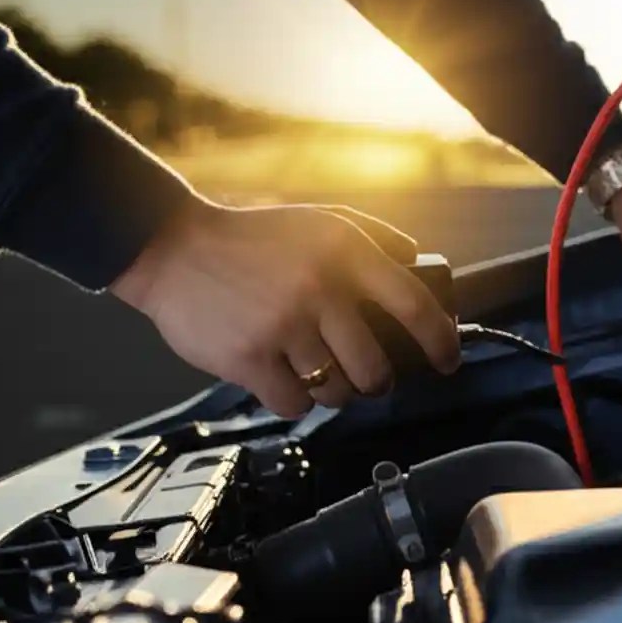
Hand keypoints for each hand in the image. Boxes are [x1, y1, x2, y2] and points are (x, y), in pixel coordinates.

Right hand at [110, 201, 460, 417]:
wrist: (172, 248)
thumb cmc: (252, 236)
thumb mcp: (320, 218)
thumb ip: (374, 235)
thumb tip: (416, 259)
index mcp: (345, 253)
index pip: (413, 303)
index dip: (440, 340)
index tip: (448, 359)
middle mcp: (320, 289)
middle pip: (376, 367)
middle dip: (379, 382)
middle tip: (371, 379)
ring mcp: (284, 326)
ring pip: (337, 390)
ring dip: (337, 392)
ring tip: (321, 373)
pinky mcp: (248, 358)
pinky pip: (295, 403)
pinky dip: (297, 400)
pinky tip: (286, 380)